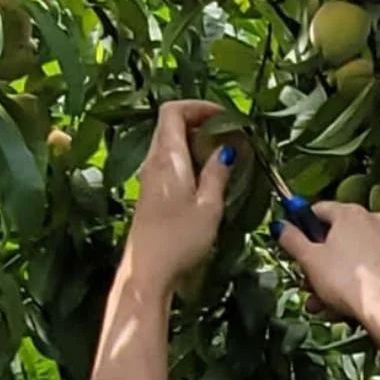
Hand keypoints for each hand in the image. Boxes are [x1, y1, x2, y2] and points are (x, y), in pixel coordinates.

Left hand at [127, 100, 236, 291]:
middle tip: (231, 136)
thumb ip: (217, 173)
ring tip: (224, 157)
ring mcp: (149, 179)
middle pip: (171, 125)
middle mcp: (153, 162)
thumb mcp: (209, 205)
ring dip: (196, 144)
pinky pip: (169, 165)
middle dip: (202, 123)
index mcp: (167, 157)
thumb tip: (226, 149)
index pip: (173, 111)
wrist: (147, 273)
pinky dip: (189, 161)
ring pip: (171, 146)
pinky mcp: (150, 195)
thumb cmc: (180, 239)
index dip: (198, 106)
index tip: (225, 116)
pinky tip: (208, 179)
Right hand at [274, 202, 379, 330]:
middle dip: (316, 263)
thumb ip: (291, 239)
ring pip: (352, 258)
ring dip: (332, 279)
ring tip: (320, 303)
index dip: (301, 227)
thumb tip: (280, 226)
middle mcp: (375, 221)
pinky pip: (370, 270)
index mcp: (351, 213)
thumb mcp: (309, 260)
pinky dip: (355, 284)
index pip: (318, 210)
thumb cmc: (350, 282)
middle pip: (335, 237)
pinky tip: (343, 306)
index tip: (292, 244)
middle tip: (306, 283)